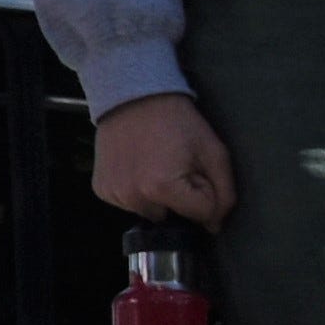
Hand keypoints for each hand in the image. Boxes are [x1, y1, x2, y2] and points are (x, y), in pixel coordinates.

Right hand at [92, 91, 235, 227]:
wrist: (133, 98)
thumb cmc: (178, 123)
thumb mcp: (214, 152)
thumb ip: (224, 193)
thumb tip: (213, 226)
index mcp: (162, 189)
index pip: (202, 214)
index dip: (205, 191)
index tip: (195, 169)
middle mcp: (134, 198)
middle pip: (173, 216)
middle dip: (180, 198)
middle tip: (174, 166)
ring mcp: (114, 195)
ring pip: (150, 211)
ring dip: (156, 197)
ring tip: (153, 164)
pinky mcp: (101, 190)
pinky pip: (128, 203)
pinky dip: (135, 191)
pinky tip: (135, 167)